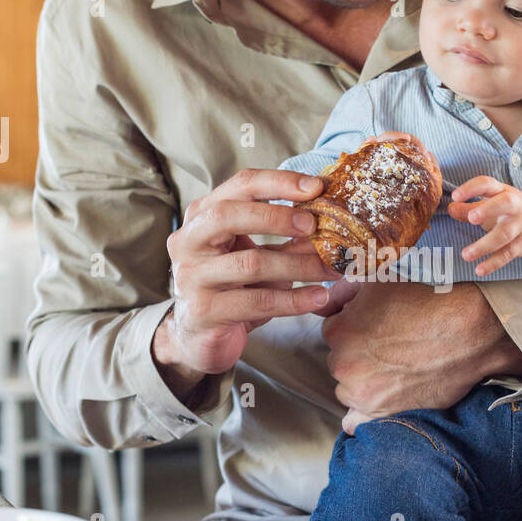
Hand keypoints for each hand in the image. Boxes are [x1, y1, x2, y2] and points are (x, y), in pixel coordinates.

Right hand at [158, 167, 336, 380]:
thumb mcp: (259, 257)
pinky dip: (294, 300)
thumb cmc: (232, 289)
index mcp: (202, 216)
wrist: (199, 338)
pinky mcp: (203, 311)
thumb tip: (331, 222)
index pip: (240, 186)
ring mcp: (191, 277)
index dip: (279, 182)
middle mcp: (188, 241)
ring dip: (299, 265)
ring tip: (332, 269)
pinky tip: (318, 297)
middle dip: (277, 216)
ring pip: (250, 263)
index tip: (316, 187)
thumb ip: (287, 238)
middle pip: (229, 214)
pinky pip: (256, 302)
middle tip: (315, 225)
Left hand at [314, 280, 521, 431]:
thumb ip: (344, 292)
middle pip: (340, 360)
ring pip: (348, 387)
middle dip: (357, 353)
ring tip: (393, 368)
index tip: (378, 326)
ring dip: (362, 380)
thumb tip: (324, 301)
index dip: (356, 325)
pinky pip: (354, 422)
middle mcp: (344, 364)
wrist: (470, 330)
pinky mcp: (381, 414)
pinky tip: (376, 399)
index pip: (334, 330)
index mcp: (339, 331)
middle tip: (390, 345)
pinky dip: (361, 413)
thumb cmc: (428, 301)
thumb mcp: (381, 283)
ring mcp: (362, 393)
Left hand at [449, 176, 521, 272]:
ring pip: (504, 235)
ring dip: (484, 245)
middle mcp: (514, 206)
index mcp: (502, 191)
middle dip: (489, 210)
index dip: (471, 188)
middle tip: (471, 218)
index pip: (487, 184)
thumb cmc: (508, 209)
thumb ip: (469, 207)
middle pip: (505, 204)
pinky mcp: (521, 245)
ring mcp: (519, 226)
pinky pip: (507, 254)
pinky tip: (479, 270)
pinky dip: (493, 263)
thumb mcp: (490, 202)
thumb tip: (451, 209)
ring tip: (466, 255)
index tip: (455, 196)